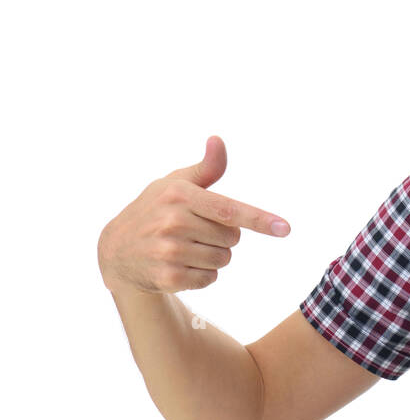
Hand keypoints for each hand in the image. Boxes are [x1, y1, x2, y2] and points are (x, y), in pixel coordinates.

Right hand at [97, 136, 290, 293]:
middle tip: (195, 231)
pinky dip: (203, 275)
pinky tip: (180, 265)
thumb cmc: (154, 210)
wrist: (115, 250)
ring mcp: (169, 251)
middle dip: (222, 236)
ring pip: (224, 259)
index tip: (285, 228)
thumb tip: (218, 140)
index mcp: (179, 196)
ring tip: (185, 248)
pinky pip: (210, 279)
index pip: (229, 210)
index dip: (260, 220)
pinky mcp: (168, 277)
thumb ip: (206, 168)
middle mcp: (173, 222)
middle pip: (233, 237)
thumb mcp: (175, 184)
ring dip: (213, 256)